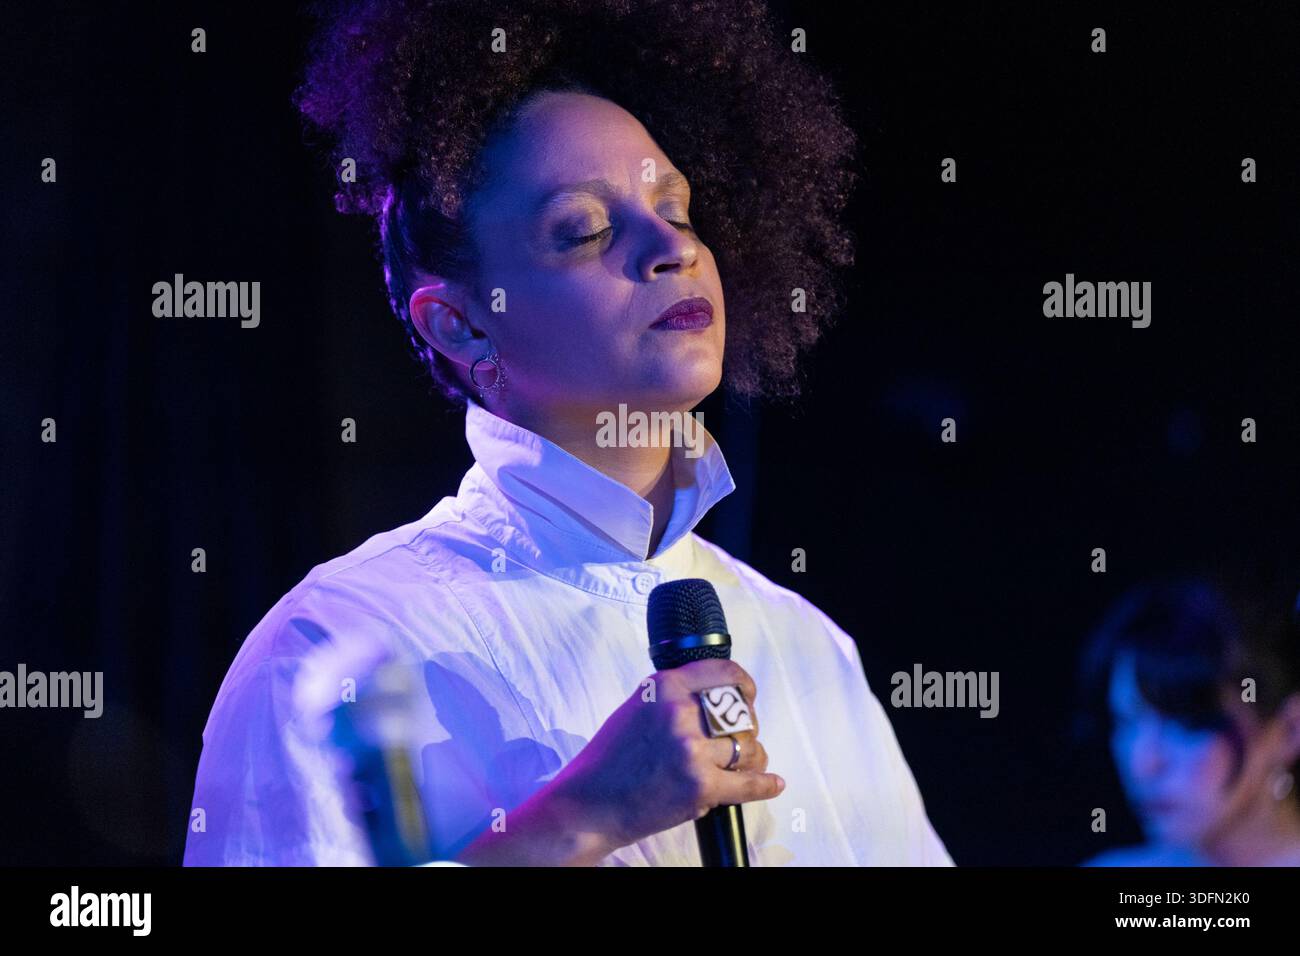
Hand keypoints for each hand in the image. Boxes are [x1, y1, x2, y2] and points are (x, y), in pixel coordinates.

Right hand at [544, 657, 783, 857]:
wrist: (587, 805)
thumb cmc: (608, 760)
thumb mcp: (636, 708)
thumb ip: (672, 698)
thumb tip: (712, 696)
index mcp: (664, 687)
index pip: (724, 673)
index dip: (744, 685)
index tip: (749, 694)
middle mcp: (680, 713)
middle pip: (740, 712)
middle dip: (748, 726)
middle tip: (742, 738)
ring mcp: (691, 750)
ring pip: (748, 747)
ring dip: (751, 758)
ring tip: (745, 766)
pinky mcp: (700, 786)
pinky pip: (749, 784)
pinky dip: (765, 785)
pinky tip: (773, 783)